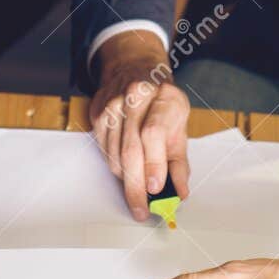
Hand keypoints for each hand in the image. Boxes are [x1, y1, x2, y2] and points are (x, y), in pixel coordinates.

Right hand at [88, 30, 189, 219]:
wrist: (135, 69)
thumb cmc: (162, 102)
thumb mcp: (181, 124)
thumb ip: (180, 161)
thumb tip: (180, 193)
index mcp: (164, 97)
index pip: (154, 133)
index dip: (154, 163)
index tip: (155, 189)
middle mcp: (136, 97)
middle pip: (131, 149)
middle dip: (135, 186)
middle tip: (142, 210)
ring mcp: (113, 104)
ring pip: (114, 154)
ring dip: (126, 180)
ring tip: (138, 193)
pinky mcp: (98, 114)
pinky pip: (104, 150)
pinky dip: (116, 167)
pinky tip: (126, 169)